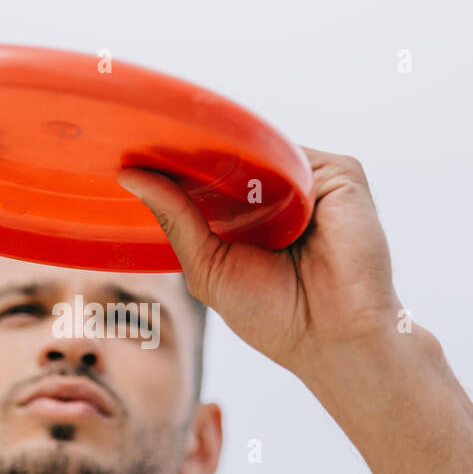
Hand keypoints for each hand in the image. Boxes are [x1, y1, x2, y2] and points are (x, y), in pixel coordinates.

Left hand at [117, 148, 402, 376]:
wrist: (333, 337)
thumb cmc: (273, 315)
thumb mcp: (208, 268)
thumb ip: (177, 220)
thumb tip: (131, 175)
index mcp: (246, 215)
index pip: (210, 174)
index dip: (177, 164)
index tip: (135, 149)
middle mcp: (279, 194)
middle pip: (235, 154)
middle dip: (198, 148)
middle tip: (149, 136)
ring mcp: (311, 182)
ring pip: (263, 147)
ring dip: (231, 150)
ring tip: (188, 147)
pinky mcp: (341, 177)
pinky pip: (296, 153)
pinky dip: (271, 158)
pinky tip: (245, 171)